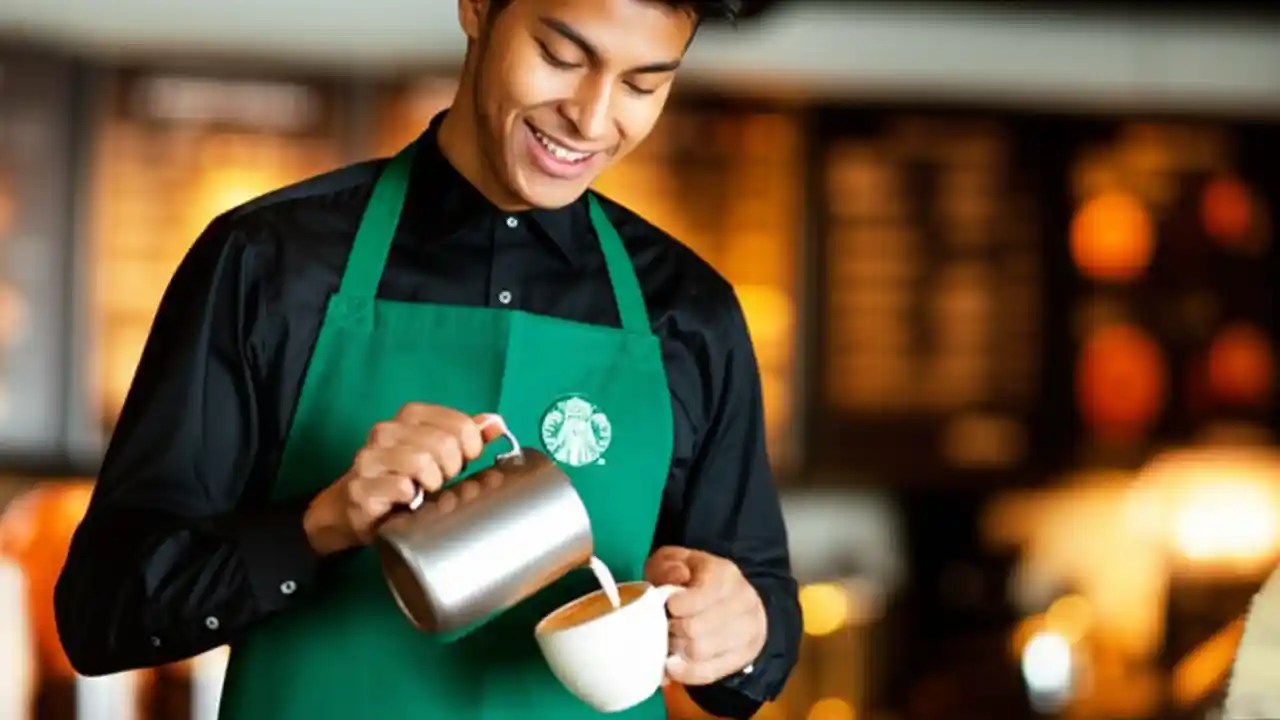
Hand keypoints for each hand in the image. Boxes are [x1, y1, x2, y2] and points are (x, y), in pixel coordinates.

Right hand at [303, 404, 504, 555]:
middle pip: (443, 444)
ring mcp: (369, 459)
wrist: (353, 507)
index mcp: (409, 416)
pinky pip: (401, 488)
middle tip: (444, 480)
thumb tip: (495, 423)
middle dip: (453, 468)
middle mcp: (386, 431)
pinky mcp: (361, 488)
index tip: (466, 461)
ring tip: (427, 491)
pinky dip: (411, 498)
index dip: (472, 447)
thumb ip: (465, 436)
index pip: (460, 423)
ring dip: (433, 484)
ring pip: (421, 463)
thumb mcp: (436, 452)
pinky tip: (408, 501)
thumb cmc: (401, 476)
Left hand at [645, 546, 766, 685]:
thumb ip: (668, 567)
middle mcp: (743, 602)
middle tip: (666, 626)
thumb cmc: (692, 578)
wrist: (728, 598)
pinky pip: (708, 673)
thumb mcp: (675, 562)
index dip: (674, 607)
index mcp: (725, 574)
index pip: (697, 599)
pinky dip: (685, 671)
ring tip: (672, 640)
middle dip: (672, 631)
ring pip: (701, 654)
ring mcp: (749, 631)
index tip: (668, 606)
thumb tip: (676, 578)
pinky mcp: (744, 656)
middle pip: (695, 630)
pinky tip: (674, 663)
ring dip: (678, 650)